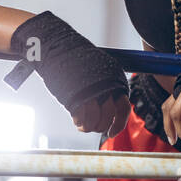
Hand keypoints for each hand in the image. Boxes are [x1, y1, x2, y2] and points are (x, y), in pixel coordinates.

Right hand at [5, 11, 129, 133]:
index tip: (111, 132)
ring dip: (89, 127)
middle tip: (94, 126)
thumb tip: (112, 111)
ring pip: (95, 121)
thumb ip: (108, 87)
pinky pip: (80, 119)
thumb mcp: (100, 69)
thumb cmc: (78, 60)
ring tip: (83, 124)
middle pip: (108, 117)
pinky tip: (77, 121)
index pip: (123, 108)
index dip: (119, 124)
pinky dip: (79, 123)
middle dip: (101, 126)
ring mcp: (90, 92)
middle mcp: (105, 87)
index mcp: (115, 79)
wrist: (57, 47)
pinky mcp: (74, 98)